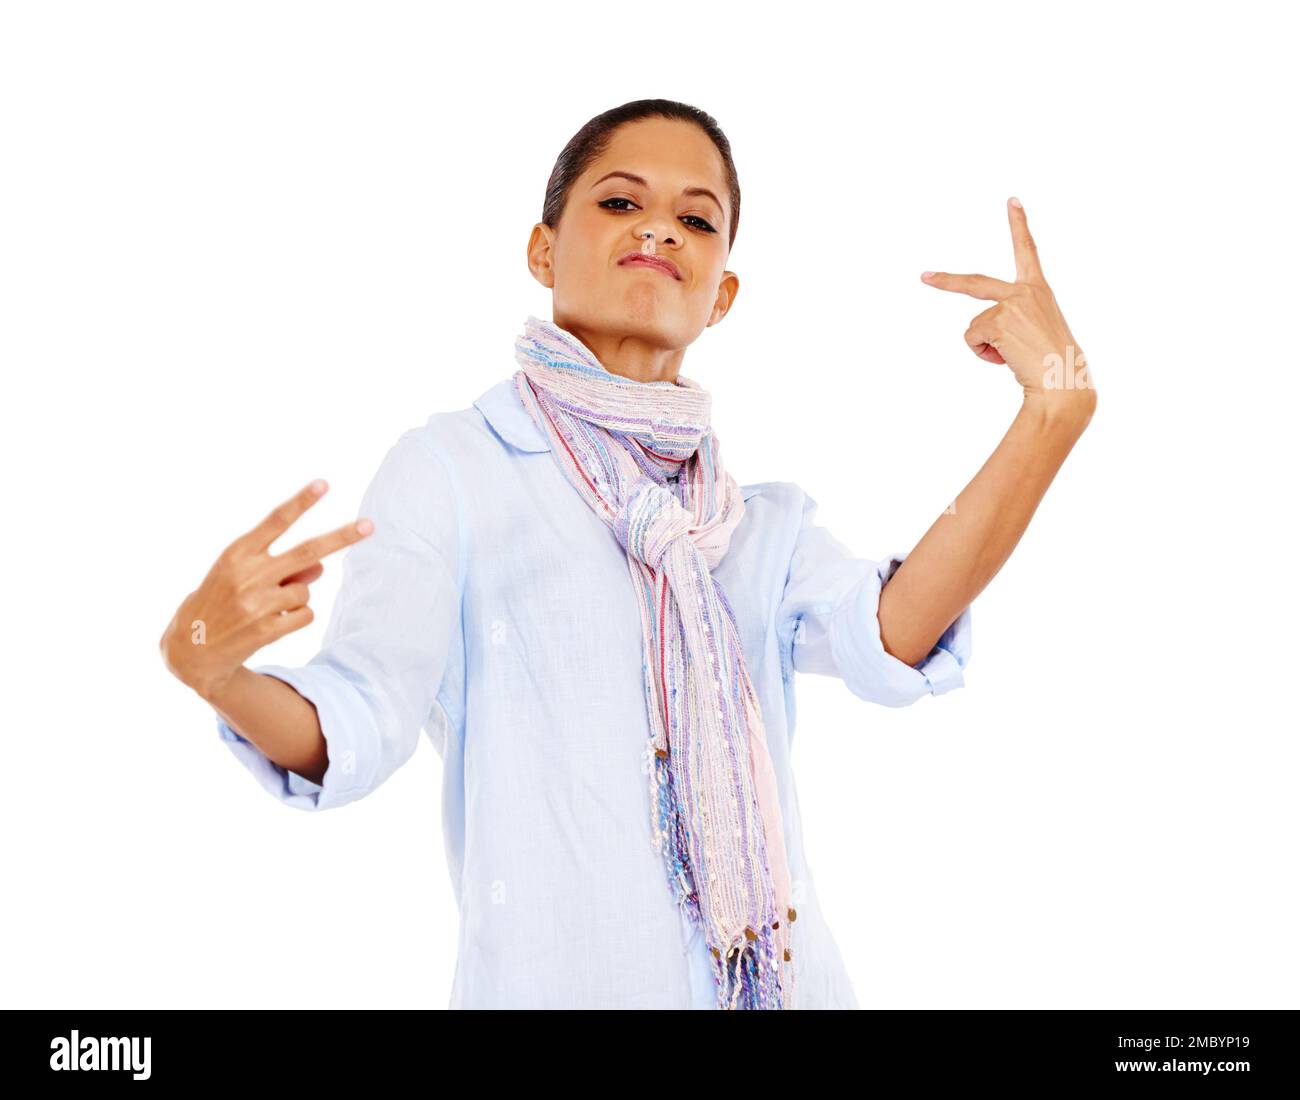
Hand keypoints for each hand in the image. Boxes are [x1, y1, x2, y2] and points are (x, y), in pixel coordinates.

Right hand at [159, 479, 373, 700]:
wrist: (191, 651)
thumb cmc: (220, 603)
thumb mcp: (241, 576)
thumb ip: (280, 566)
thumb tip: (322, 566)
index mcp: (235, 553)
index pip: (275, 521)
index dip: (301, 502)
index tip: (324, 484)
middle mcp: (247, 574)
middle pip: (308, 551)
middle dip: (342, 537)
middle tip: (371, 525)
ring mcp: (256, 603)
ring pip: (306, 589)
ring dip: (295, 597)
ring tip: (264, 608)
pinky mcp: (265, 630)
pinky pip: (306, 614)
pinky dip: (296, 618)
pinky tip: (269, 625)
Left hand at [920, 198, 1094, 409]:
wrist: (1064, 382)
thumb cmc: (1055, 365)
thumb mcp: (1038, 333)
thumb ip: (1014, 321)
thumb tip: (981, 334)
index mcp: (1039, 290)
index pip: (1028, 250)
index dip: (1019, 224)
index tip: (1012, 200)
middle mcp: (1025, 291)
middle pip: (973, 283)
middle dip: (946, 281)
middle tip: (923, 277)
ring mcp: (1011, 303)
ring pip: (975, 327)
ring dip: (987, 347)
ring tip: (1014, 357)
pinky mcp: (998, 320)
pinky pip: (972, 339)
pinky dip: (983, 354)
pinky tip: (1006, 359)